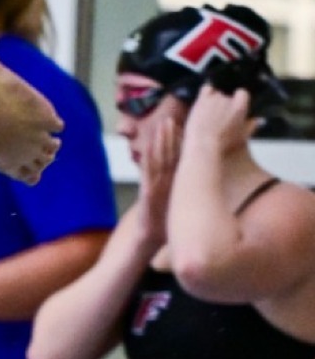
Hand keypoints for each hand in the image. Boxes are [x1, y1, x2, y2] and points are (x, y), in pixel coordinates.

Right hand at [135, 108, 180, 250]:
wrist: (145, 241)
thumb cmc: (163, 227)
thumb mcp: (183, 213)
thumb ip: (194, 204)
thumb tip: (213, 203)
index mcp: (172, 185)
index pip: (180, 160)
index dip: (184, 143)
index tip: (192, 127)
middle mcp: (162, 182)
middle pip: (168, 154)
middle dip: (172, 135)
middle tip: (176, 116)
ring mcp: (153, 186)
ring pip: (157, 159)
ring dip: (160, 141)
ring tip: (165, 124)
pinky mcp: (146, 193)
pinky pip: (147, 173)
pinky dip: (148, 159)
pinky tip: (150, 147)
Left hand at [182, 86, 255, 158]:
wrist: (204, 144)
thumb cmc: (224, 143)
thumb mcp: (243, 136)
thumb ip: (252, 125)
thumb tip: (259, 119)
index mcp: (240, 106)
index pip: (243, 93)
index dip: (239, 99)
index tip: (235, 106)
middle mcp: (228, 99)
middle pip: (228, 94)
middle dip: (226, 102)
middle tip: (221, 114)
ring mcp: (214, 98)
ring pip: (217, 92)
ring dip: (215, 99)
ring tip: (211, 112)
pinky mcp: (202, 100)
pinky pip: (206, 88)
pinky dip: (207, 92)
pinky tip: (205, 100)